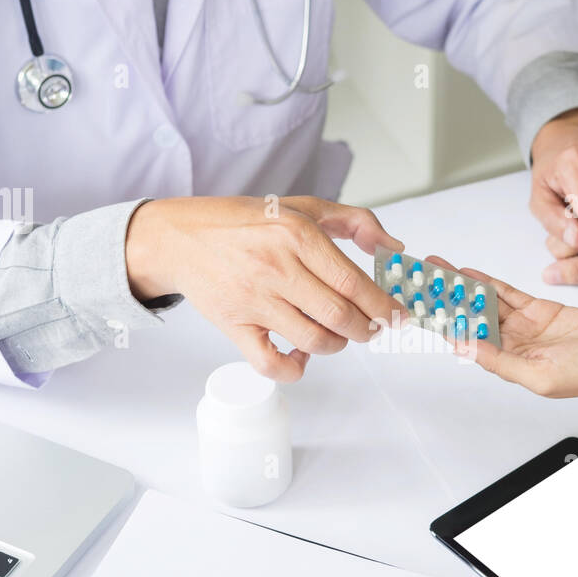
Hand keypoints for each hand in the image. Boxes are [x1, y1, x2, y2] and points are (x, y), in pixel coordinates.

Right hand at [127, 196, 408, 381]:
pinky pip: (270, 363)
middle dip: (367, 330)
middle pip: (339, 316)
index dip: (383, 306)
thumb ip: (354, 221)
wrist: (179, 238)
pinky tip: (301, 355)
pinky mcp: (233, 325)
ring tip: (338, 335)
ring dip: (337, 345)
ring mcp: (253, 300)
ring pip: (313, 341)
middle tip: (372, 328)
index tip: (398, 316)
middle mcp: (275, 267)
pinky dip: (294, 369)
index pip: (352, 282)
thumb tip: (393, 248)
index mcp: (296, 235)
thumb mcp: (301, 206)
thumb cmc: (243, 222)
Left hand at [430, 258, 577, 441]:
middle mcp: (511, 344)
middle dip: (444, 299)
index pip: (465, 340)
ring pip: (485, 301)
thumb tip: (465, 348)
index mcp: (506, 363)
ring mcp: (525, 326)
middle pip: (469, 317)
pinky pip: (508, 293)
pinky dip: (488, 282)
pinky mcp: (541, 309)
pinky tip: (468, 273)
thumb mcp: (541, 374)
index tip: (417, 308)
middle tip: (418, 279)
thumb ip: (502, 361)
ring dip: (461, 286)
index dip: (441, 323)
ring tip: (435, 269)